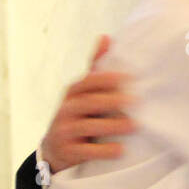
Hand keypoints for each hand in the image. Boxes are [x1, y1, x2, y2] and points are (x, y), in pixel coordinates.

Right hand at [40, 35, 135, 172]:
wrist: (54, 150)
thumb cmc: (77, 116)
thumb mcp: (83, 93)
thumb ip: (96, 69)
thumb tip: (107, 37)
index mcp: (73, 92)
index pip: (88, 81)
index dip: (106, 79)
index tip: (127, 77)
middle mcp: (66, 109)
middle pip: (88, 102)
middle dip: (110, 101)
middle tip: (134, 101)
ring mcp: (64, 131)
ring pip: (87, 126)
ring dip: (111, 126)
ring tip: (132, 125)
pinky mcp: (67, 151)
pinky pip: (85, 151)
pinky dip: (103, 151)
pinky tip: (120, 150)